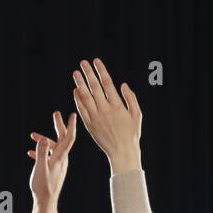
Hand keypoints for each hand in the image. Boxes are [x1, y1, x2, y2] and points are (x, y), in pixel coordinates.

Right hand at [27, 111, 76, 207]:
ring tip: (32, 135)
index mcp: (60, 157)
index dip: (71, 125)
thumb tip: (43, 139)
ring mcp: (58, 165)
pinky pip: (48, 156)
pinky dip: (41, 152)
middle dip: (59, 126)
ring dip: (43, 140)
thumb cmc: (43, 186)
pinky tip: (31, 153)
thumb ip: (41, 153)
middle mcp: (61, 160)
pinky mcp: (53, 170)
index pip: (68, 138)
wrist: (46, 202)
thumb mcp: (40, 168)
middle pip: (62, 139)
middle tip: (56, 114)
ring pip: (52, 147)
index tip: (72, 114)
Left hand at [72, 58, 141, 172]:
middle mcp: (105, 110)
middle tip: (82, 63)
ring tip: (75, 73)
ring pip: (85, 97)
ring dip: (80, 84)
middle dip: (88, 73)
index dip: (101, 71)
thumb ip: (131, 98)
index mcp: (117, 106)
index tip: (96, 61)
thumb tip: (123, 84)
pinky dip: (78, 99)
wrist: (122, 152)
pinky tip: (76, 91)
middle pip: (94, 87)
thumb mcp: (137, 115)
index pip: (107, 83)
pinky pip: (82, 110)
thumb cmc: (132, 133)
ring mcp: (96, 118)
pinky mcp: (89, 125)